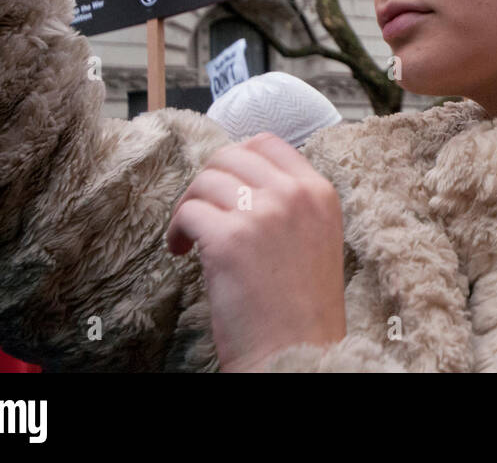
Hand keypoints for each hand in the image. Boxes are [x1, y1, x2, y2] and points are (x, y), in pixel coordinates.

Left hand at [166, 134, 346, 371]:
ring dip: (189, 207)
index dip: (237, 159)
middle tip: (201, 210)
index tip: (224, 182)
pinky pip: (188, 212)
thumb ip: (292, 204)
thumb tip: (244, 181)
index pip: (268, 143)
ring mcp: (262, 214)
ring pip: (205, 181)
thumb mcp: (317, 240)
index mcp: (320, 192)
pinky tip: (181, 251)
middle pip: (231, 156)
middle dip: (208, 181)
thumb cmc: (303, 310)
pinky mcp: (229, 240)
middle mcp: (294, 195)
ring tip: (189, 237)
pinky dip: (176, 231)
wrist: (297, 353)